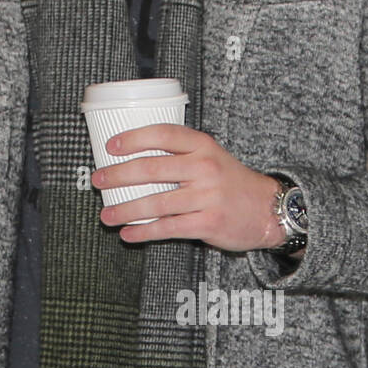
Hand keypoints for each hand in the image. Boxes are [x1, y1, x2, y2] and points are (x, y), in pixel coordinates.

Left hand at [90, 124, 286, 251]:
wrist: (268, 208)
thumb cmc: (230, 181)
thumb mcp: (210, 157)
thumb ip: (180, 155)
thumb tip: (132, 161)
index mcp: (202, 145)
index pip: (163, 134)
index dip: (133, 138)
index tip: (110, 146)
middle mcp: (204, 167)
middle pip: (151, 169)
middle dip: (118, 176)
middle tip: (98, 181)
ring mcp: (206, 196)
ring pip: (155, 202)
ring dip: (125, 210)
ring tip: (107, 215)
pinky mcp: (207, 223)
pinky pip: (168, 227)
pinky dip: (144, 232)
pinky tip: (129, 234)